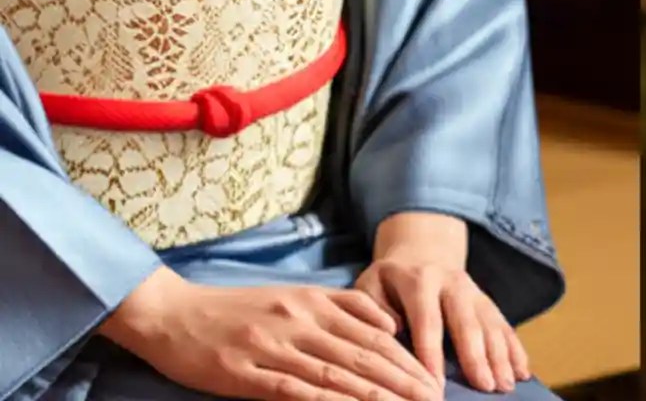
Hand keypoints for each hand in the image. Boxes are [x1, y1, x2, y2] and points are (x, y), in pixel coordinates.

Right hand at [100, 267, 441, 400]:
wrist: (170, 313)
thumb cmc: (235, 308)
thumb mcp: (293, 296)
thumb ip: (341, 307)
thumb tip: (388, 324)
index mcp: (313, 301)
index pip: (374, 334)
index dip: (406, 359)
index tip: (433, 380)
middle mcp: (299, 321)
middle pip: (363, 355)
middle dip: (403, 381)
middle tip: (434, 400)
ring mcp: (273, 346)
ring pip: (336, 373)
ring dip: (375, 395)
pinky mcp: (246, 372)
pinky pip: (294, 390)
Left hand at [360, 213, 528, 393]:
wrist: (421, 251)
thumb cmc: (389, 281)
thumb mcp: (370, 284)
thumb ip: (372, 306)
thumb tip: (390, 330)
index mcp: (420, 280)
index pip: (427, 320)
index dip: (432, 353)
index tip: (435, 384)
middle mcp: (452, 282)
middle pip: (467, 322)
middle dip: (476, 356)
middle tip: (484, 386)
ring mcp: (474, 291)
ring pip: (490, 324)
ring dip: (500, 356)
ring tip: (506, 385)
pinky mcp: (487, 301)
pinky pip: (504, 324)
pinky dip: (515, 348)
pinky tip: (523, 370)